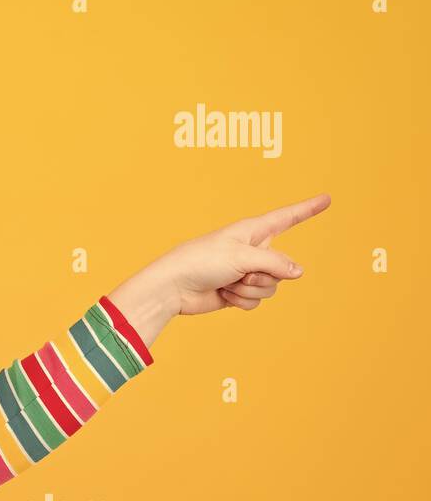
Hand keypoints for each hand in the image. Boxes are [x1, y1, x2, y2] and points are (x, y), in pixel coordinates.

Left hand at [155, 192, 331, 316]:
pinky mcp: (237, 292)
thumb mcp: (242, 256)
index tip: (326, 198)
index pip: (287, 218)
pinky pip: (256, 301)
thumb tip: (298, 273)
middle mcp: (252, 250)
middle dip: (265, 274)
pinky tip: (223, 295)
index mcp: (252, 231)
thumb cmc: (201, 261)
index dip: (307, 209)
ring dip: (251, 289)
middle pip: (283, 267)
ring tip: (228, 283)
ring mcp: (245, 272)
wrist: (173, 288)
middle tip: (240, 272)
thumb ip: (275, 262)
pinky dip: (241, 301)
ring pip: (271, 287)